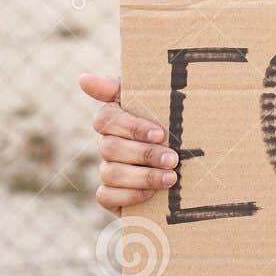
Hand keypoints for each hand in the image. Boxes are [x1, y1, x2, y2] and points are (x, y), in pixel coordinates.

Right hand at [78, 73, 176, 214]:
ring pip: (111, 173)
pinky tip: (152, 194)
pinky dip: (129, 196)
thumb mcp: (158, 101)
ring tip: (171, 178)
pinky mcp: (110, 194)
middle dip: (144, 155)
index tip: (159, 134)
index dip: (132, 127)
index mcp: (115, 119)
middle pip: (110, 148)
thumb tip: (83, 79)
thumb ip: (122, 88)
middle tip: (173, 159)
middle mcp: (107, 144)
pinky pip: (105, 196)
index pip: (105, 119)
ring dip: (143, 176)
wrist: (192, 163)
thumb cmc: (171, 123)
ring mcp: (107, 169)